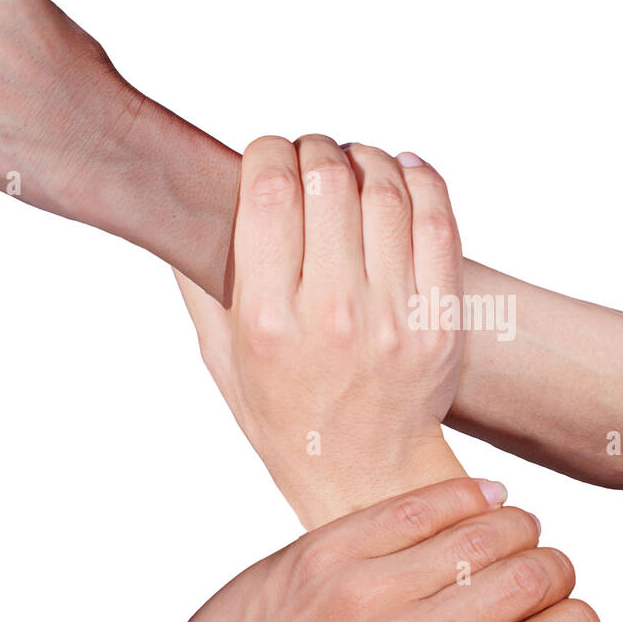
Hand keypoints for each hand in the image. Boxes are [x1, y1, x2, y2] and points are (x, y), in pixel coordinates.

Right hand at [178, 136, 467, 525]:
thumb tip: (183, 213)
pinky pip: (437, 219)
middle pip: (327, 179)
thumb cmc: (281, 413)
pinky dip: (420, 179)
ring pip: (386, 188)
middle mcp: (330, 315)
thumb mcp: (219, 357)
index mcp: (266, 320)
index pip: (267, 192)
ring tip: (353, 164)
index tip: (266, 153)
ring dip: (366, 158)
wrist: (360, 472)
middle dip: (315, 149)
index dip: (267, 151)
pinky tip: (402, 173)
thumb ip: (200, 284)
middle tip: (310, 155)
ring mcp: (391, 317)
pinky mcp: (438, 319)